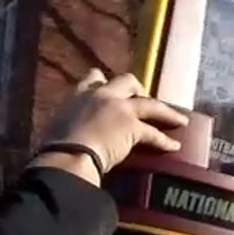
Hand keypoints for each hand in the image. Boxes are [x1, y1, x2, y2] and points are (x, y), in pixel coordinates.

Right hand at [46, 70, 188, 172]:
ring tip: (179, 120)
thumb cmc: (54, 148)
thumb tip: (66, 141)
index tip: (106, 83)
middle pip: (127, 81)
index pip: (93, 79)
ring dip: (166, 112)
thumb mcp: (56, 130)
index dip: (102, 80)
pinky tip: (174, 147)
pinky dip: (165, 141)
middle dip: (139, 89)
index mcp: (78, 96)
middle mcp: (101, 95)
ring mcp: (119, 108)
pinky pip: (153, 133)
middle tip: (145, 98)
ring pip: (150, 103)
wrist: (67, 155)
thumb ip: (67, 127)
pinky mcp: (132, 126)